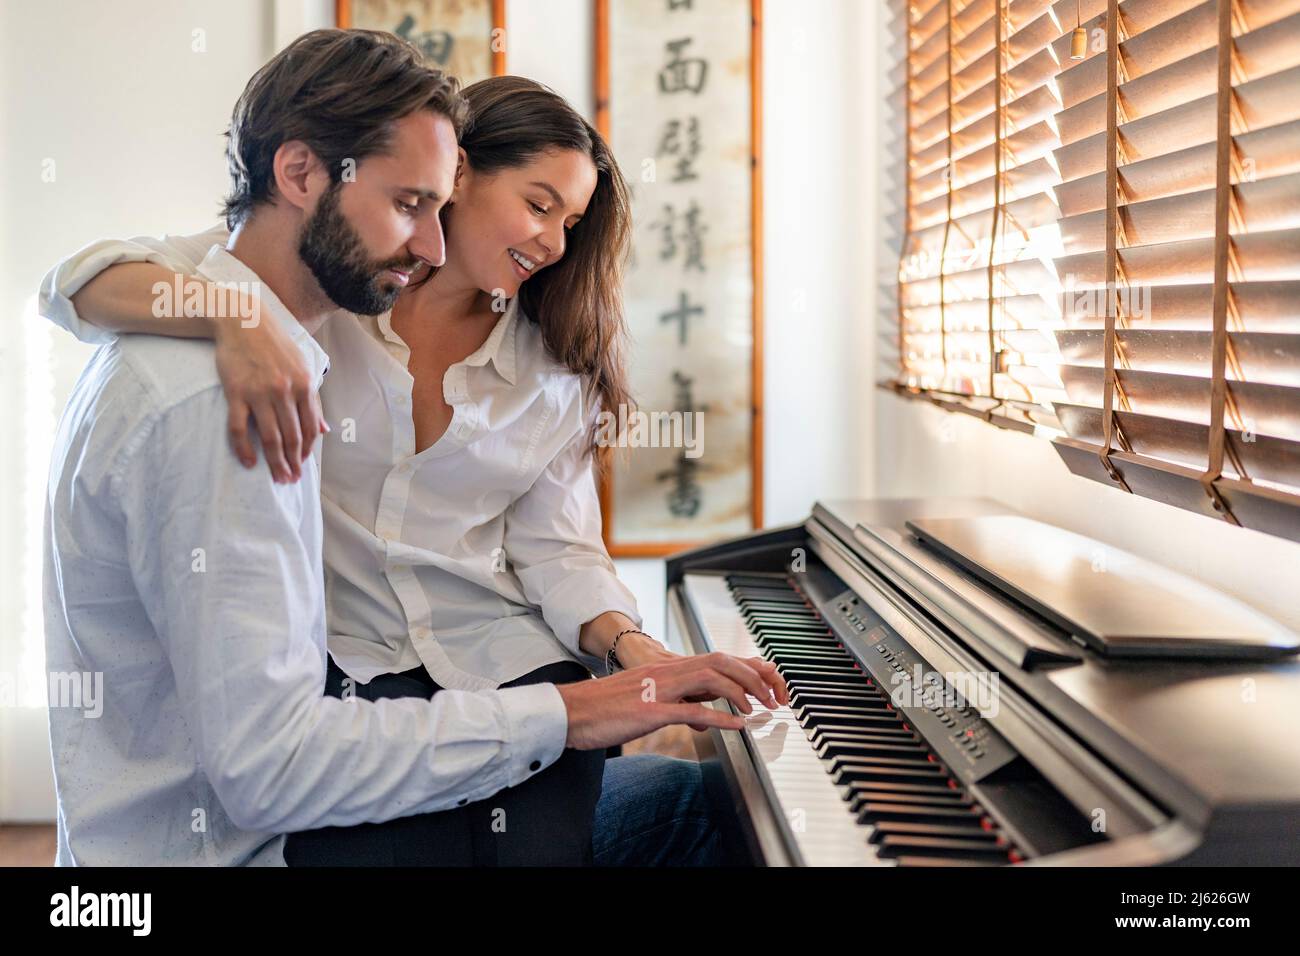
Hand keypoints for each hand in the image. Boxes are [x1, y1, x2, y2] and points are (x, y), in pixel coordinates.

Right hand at [213, 305, 326, 482]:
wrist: (242, 320)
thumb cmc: (274, 344)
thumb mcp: (302, 367)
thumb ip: (313, 400)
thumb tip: (324, 430)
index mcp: (304, 385)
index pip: (309, 428)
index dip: (307, 450)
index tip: (303, 464)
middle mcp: (285, 391)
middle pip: (292, 437)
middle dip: (294, 463)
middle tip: (292, 480)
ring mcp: (259, 393)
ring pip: (270, 437)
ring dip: (275, 462)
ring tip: (278, 478)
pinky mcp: (236, 393)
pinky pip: (240, 428)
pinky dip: (244, 449)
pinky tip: (249, 462)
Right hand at [614, 633, 787, 712]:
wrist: (571, 711)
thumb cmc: (606, 708)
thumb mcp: (650, 701)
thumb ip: (680, 704)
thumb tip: (704, 716)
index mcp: (668, 669)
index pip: (717, 659)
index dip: (748, 669)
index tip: (768, 685)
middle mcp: (666, 672)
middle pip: (720, 661)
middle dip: (752, 676)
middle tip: (772, 696)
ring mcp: (659, 690)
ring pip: (710, 677)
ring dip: (740, 691)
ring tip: (758, 708)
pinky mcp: (650, 710)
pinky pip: (689, 710)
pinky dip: (717, 716)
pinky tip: (736, 725)